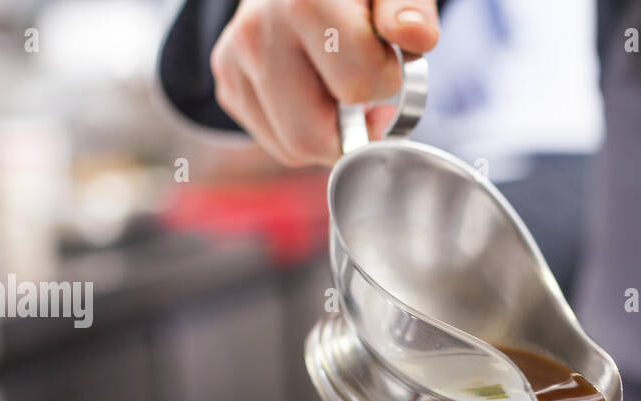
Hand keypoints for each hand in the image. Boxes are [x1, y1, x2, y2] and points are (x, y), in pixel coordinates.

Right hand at [210, 0, 439, 166]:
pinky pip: (274, 140)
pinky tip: (314, 88)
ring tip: (339, 86)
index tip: (386, 59)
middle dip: (352, 127)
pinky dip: (303, 128)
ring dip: (328, 133)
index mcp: (302, 1)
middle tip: (367, 92)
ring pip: (291, 147)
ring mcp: (234, 57)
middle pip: (312, 136)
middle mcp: (257, 31)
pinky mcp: (226, 78)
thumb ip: (410, 6)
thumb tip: (414, 35)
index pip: (358, 87)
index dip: (385, 81)